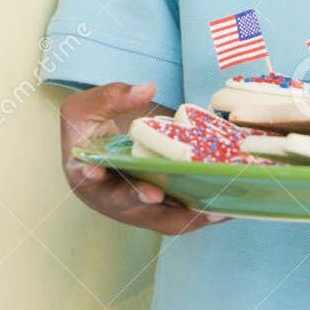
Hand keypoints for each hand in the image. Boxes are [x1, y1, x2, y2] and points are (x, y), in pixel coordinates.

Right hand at [60, 81, 227, 235]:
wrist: (93, 141)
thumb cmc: (86, 126)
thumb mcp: (87, 105)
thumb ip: (112, 97)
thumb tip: (147, 90)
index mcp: (84, 174)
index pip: (94, 182)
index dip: (115, 187)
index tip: (136, 187)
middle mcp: (109, 199)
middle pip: (137, 209)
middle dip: (165, 207)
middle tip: (192, 204)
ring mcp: (133, 207)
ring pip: (162, 219)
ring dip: (192, 217)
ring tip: (221, 209)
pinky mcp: (154, 207)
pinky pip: (178, 214)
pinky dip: (199, 211)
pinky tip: (225, 205)